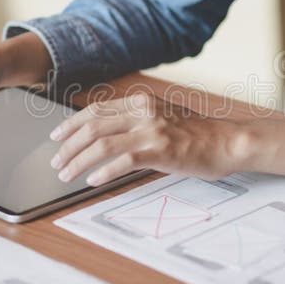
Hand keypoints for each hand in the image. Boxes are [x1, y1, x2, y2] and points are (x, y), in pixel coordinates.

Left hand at [49, 93, 245, 185]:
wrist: (228, 141)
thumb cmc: (199, 134)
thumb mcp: (164, 116)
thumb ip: (138, 120)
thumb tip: (109, 134)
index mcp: (142, 101)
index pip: (96, 111)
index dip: (71, 124)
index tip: (56, 137)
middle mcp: (143, 111)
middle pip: (92, 127)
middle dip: (68, 146)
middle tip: (56, 162)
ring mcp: (152, 130)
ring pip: (101, 145)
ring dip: (78, 161)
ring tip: (66, 175)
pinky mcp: (160, 151)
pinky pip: (122, 162)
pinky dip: (102, 173)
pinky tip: (92, 182)